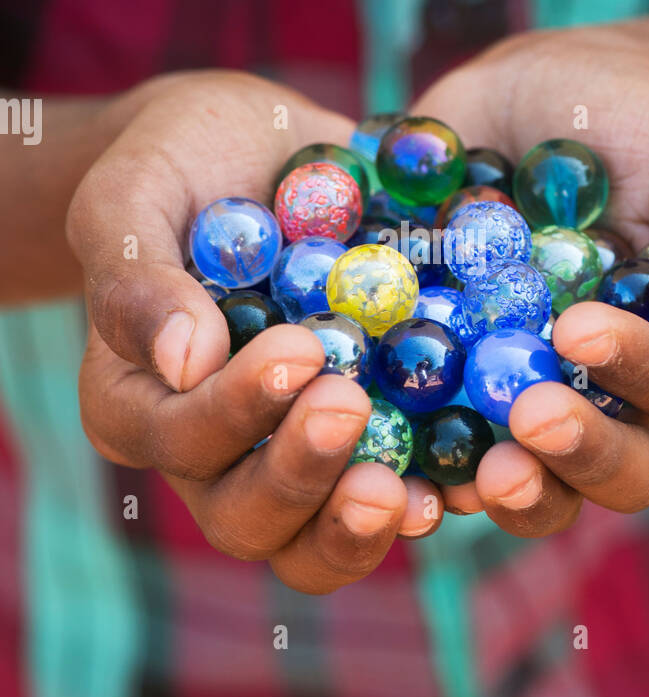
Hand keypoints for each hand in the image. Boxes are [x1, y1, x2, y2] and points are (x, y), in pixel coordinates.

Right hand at [67, 72, 442, 592]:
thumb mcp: (139, 194)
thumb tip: (183, 361)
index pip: (178, 436)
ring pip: (313, 544)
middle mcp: (212, 456)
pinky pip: (391, 504)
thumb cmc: (183, 163)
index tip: (299, 347)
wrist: (267, 153)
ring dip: (359, 525)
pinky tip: (463, 484)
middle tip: (350, 406)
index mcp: (139, 403)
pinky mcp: (368, 448)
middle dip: (299, 474)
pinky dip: (427, 502)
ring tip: (406, 490)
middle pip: (244, 517)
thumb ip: (137, 275)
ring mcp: (291, 461)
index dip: (236, 409)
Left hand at [412, 26, 648, 531]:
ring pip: (536, 483)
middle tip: (529, 414)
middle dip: (580, 453)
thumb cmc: (641, 122)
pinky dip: (419, 466)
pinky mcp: (450, 391)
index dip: (642, 370)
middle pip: (622, 468)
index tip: (580, 329)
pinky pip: (437, 450)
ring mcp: (527, 399)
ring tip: (476, 469)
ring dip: (512, 488)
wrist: (540, 96)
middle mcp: (613, 394)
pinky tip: (390, 456)